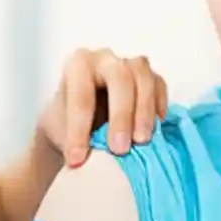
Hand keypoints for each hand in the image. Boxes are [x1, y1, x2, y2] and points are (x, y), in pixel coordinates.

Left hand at [38, 48, 167, 167]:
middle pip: (119, 79)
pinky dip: (158, 106)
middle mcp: (104, 58)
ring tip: (141, 142)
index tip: (78, 159)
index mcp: (77, 65)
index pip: (80, 95)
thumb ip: (73, 141)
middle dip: (121, 116)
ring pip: (143, 79)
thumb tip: (86, 161)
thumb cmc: (67, 123)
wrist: (79, 122)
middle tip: (119, 149)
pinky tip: (155, 128)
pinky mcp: (149, 76)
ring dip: (144, 112)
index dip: (79, 129)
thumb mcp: (61, 132)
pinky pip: (159, 86)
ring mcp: (130, 64)